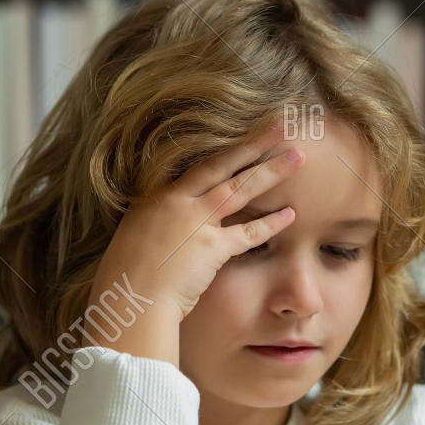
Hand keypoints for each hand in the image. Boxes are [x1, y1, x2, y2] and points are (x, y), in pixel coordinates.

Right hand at [87, 124, 304, 363]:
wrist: (128, 300)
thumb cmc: (126, 279)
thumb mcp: (134, 238)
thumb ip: (155, 226)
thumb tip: (166, 230)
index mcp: (156, 196)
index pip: (193, 162)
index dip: (221, 145)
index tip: (243, 127)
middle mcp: (177, 201)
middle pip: (222, 163)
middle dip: (254, 142)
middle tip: (280, 124)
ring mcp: (195, 222)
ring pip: (239, 187)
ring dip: (271, 171)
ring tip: (298, 156)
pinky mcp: (211, 247)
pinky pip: (248, 232)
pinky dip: (270, 223)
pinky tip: (290, 214)